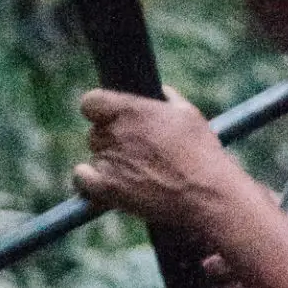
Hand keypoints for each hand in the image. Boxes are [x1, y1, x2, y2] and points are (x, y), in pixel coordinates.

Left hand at [71, 88, 241, 236]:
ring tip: (136, 173)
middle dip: (110, 140)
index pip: (91, 102)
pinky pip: (81, 179)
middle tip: (134, 152)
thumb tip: (163, 92)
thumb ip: (170, 100)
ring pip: (95, 155)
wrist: (205, 194)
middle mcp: (115, 132)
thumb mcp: (190, 116)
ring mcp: (108, 160)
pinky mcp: (106, 187)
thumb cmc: (201, 154)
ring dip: (108, 162)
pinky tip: (104, 184)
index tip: (108, 118)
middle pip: (95, 132)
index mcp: (130, 110)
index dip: (99, 110)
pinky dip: (89, 182)